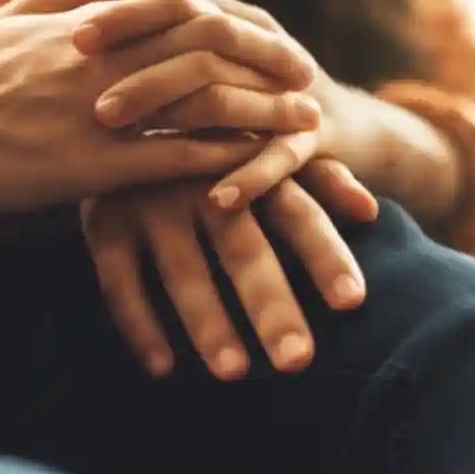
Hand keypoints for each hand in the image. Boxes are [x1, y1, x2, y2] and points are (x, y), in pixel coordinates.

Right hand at [0, 0, 315, 211]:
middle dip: (268, 65)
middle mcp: (101, 63)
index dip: (241, 28)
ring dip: (260, 113)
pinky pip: (169, 161)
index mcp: (88, 27)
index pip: (186, 14)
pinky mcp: (87, 168)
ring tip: (305, 128)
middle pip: (209, 52)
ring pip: (200, 103)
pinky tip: (258, 170)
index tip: (279, 43)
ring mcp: (96, 115)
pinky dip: (219, 161)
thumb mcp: (14, 17)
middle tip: (310, 81)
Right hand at [82, 158, 374, 380]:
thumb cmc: (212, 131)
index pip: (298, 214)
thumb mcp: (264, 141)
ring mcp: (149, 200)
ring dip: (207, 322)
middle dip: (271, 306)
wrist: (119, 98)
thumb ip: (321, 176)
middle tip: (297, 361)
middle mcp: (201, 181)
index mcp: (250, 163)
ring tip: (234, 374)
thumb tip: (372, 212)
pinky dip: (138, 324)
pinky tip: (162, 369)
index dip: (324, 255)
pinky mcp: (102, 218)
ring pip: (181, 270)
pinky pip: (117, 279)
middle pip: (243, 250)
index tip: (354, 302)